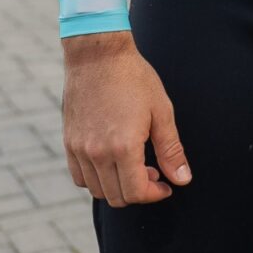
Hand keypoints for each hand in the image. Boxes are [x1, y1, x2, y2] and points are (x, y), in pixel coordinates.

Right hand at [61, 32, 190, 206]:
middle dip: (139, 192)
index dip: (155, 194)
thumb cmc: (134, 78)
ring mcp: (79, 149)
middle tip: (153, 173)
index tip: (166, 185)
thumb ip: (171, 150)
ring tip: (133, 166)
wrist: (98, 55)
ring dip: (117, 187)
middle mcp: (97, 153)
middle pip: (116, 197)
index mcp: (123, 147)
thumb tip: (182, 179)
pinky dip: (96, 179)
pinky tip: (111, 161)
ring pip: (97, 190)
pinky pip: (79, 176)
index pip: (136, 193)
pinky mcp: (69, 142)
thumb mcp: (161, 111)